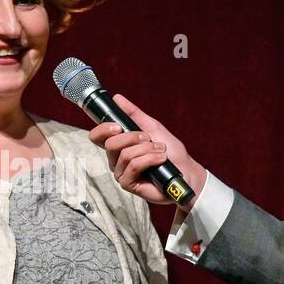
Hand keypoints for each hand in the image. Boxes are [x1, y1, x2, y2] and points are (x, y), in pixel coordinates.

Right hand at [86, 95, 207, 204]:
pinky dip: (150, 159)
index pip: (97, 137)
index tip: (118, 126)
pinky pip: (134, 166)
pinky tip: (161, 159)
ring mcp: (121, 173)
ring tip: (160, 151)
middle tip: (149, 138)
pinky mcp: (128, 184)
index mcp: (118, 145)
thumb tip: (117, 98)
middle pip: (111, 144)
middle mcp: (115, 159)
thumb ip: (133, 114)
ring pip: (125, 154)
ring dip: (148, 149)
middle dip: (133, 137)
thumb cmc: (170, 152)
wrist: (186, 171)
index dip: (103, 129)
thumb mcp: (152, 127)